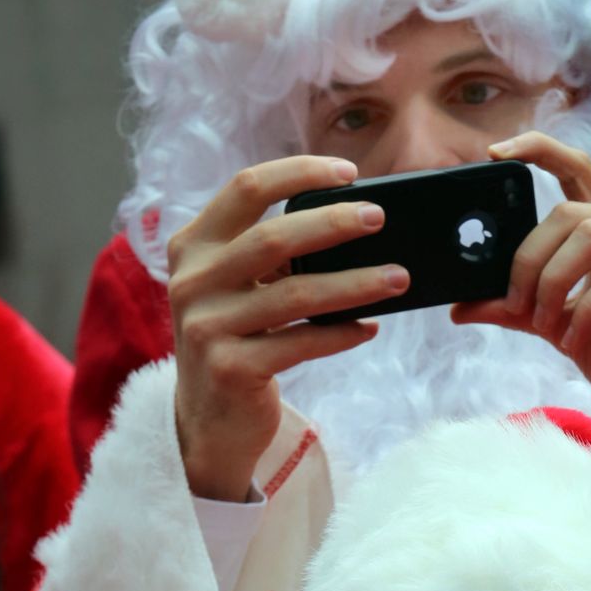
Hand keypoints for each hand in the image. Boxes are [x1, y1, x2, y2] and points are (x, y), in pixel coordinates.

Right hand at [168, 156, 410, 500]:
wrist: (210, 418)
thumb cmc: (237, 336)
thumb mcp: (237, 285)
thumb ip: (273, 251)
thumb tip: (353, 219)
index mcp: (194, 246)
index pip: (246, 189)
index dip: (298, 172)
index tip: (348, 173)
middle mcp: (193, 282)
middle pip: (273, 237)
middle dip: (334, 223)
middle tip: (379, 218)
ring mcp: (207, 327)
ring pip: (295, 294)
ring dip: (354, 284)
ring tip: (398, 278)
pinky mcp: (231, 369)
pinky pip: (301, 342)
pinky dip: (342, 333)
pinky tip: (369, 327)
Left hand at [453, 133, 590, 493]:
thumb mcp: (562, 330)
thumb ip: (519, 310)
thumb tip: (460, 308)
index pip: (577, 171)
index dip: (536, 150)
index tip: (493, 153)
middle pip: (568, 212)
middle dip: (529, 261)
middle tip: (517, 307)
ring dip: (555, 285)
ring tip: (549, 329)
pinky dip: (588, 310)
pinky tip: (576, 342)